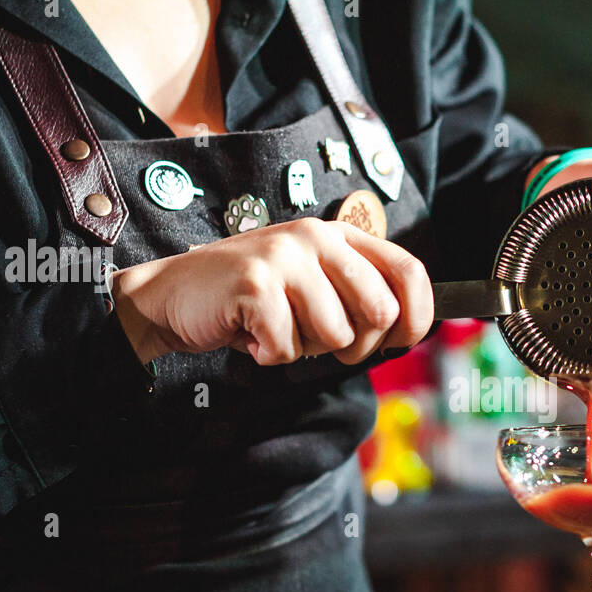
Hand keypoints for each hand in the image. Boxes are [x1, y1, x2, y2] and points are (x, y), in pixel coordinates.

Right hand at [110, 218, 433, 366]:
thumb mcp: (315, 288)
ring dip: (305, 349)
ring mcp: (285, 256)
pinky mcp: (255, 283)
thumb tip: (409, 328)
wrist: (174, 296)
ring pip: (337, 335)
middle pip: (380, 311)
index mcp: (341, 236)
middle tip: (317, 341)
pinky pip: (290, 346)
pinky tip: (251, 335)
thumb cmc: (254, 301)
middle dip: (356, 346)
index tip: (401, 342)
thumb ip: (358, 297)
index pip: (410, 272)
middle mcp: (317, 237)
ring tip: (276, 329)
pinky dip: (270, 355)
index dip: (417, 316)